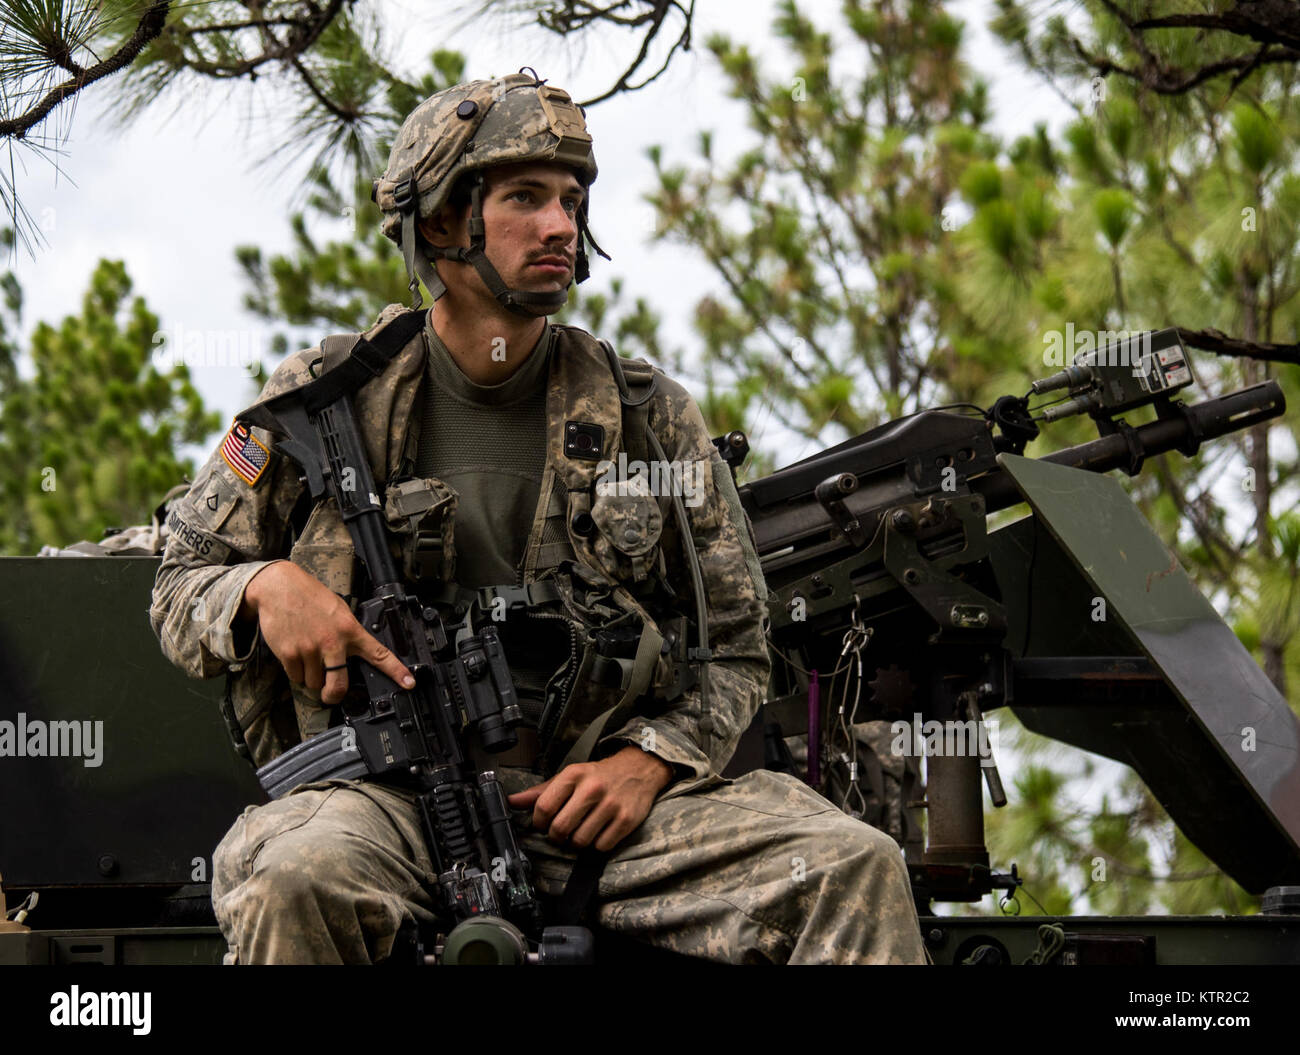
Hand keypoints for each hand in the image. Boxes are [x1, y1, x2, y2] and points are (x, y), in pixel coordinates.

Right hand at [239, 560, 414, 704]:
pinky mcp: (289, 654)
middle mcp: (332, 642)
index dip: (396, 671)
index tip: (409, 683)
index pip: (379, 654)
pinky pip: (296, 677)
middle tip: (331, 694)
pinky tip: (296, 654)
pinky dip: (296, 672)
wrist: (278, 587)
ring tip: (308, 657)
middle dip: (333, 694)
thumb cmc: (309, 596)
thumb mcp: (339, 610)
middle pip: (338, 685)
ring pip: (313, 683)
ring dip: (311, 678)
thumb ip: (348, 632)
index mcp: (349, 630)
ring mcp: (310, 650)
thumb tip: (352, 653)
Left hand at [507, 745, 673, 852]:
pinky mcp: (626, 820)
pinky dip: (597, 845)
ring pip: (580, 841)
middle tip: (562, 832)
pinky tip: (599, 832)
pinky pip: (601, 846)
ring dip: (577, 842)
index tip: (543, 824)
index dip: (539, 822)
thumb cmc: (599, 776)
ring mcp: (611, 805)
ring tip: (581, 830)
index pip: (544, 807)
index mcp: (574, 775)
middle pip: (560, 828)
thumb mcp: (569, 777)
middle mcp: (592, 789)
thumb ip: (540, 792)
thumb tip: (511, 802)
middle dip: (557, 836)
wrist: (639, 769)